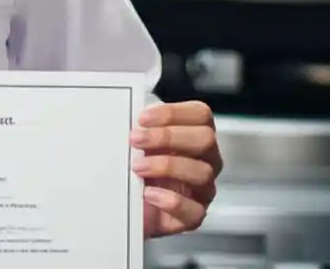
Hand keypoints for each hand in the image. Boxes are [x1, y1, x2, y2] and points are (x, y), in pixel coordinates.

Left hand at [130, 100, 221, 238]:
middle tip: (136, 139)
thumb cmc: (135, 169)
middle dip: (168, 136)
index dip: (173, 113)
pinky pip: (194, 210)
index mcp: (193, 136)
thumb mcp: (136, 144)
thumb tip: (129, 114)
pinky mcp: (193, 215)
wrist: (125, 207)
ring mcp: (202, 188)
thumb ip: (140, 128)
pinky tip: (149, 194)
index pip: (200, 115)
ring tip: (137, 167)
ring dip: (166, 166)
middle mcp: (205, 160)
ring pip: (202, 172)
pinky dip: (171, 201)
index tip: (143, 118)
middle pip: (205, 139)